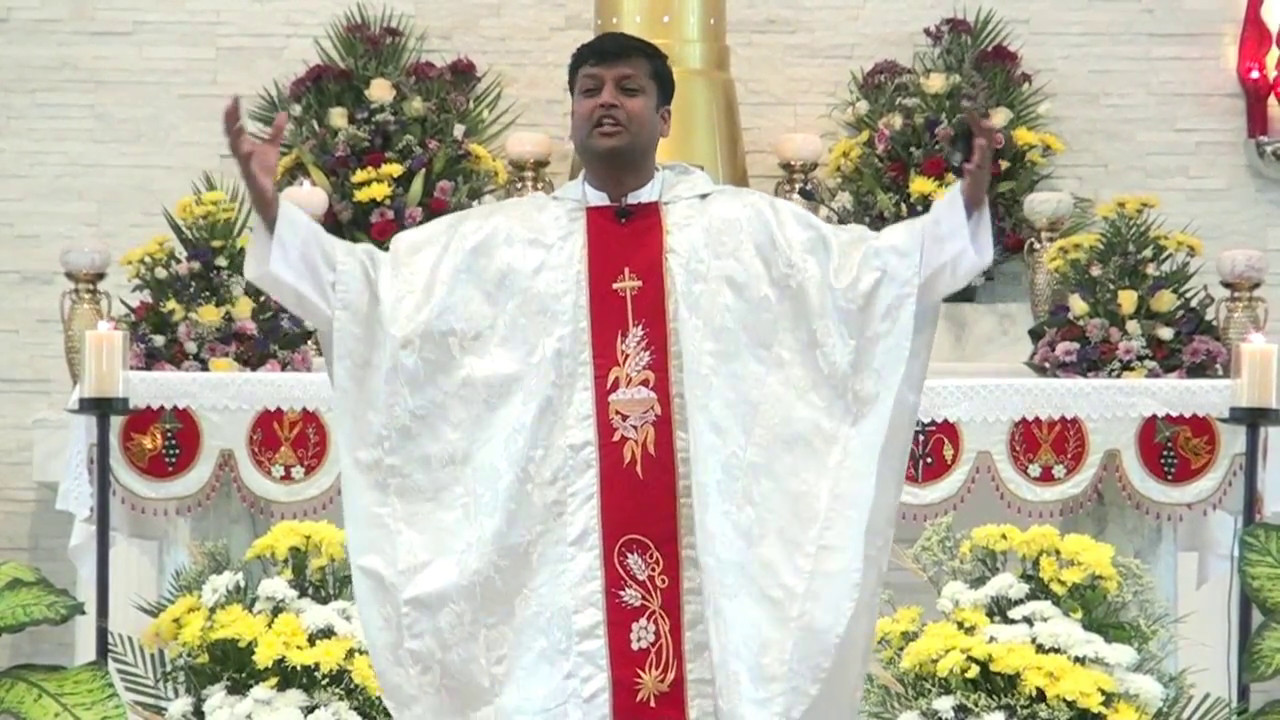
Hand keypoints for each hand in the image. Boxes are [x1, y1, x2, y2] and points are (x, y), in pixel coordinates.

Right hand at [223, 96, 287, 230]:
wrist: (266, 192)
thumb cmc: (265, 169)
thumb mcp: (273, 147)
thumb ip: (276, 131)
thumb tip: (283, 113)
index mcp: (243, 145)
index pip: (235, 126)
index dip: (234, 113)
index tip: (235, 98)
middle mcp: (240, 154)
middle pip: (231, 135)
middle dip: (230, 121)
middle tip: (230, 106)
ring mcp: (244, 165)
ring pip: (236, 150)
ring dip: (235, 138)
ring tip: (237, 125)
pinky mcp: (252, 177)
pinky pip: (248, 167)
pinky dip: (247, 159)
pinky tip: (249, 151)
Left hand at [959, 110, 997, 216]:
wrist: (973, 199)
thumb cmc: (968, 175)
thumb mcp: (960, 156)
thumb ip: (951, 144)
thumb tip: (941, 130)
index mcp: (982, 152)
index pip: (983, 134)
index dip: (978, 123)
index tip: (972, 111)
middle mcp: (985, 160)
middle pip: (987, 144)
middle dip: (987, 134)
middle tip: (986, 121)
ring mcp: (982, 172)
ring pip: (983, 159)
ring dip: (981, 150)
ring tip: (979, 141)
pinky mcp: (976, 183)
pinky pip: (974, 177)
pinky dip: (971, 170)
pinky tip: (967, 166)